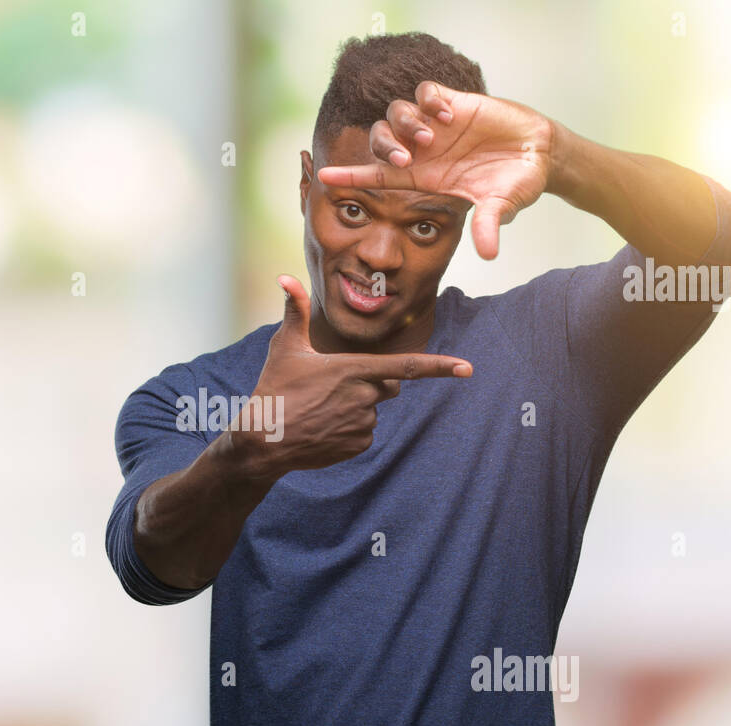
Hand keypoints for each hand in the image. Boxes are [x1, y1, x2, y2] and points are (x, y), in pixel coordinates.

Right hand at [227, 274, 471, 479]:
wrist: (263, 441)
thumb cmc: (274, 389)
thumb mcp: (285, 347)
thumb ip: (294, 311)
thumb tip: (284, 276)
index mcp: (355, 369)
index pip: (407, 367)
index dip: (440, 366)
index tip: (467, 368)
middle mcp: (365, 397)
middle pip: (387, 385)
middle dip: (371, 382)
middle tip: (332, 387)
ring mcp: (364, 424)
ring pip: (373, 410)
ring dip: (355, 407)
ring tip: (320, 409)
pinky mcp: (359, 445)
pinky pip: (365, 433)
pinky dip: (349, 429)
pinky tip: (323, 427)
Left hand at [316, 81, 552, 259]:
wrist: (540, 154)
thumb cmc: (516, 183)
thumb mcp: (502, 205)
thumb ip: (490, 224)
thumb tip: (489, 254)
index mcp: (424, 177)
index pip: (377, 175)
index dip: (350, 175)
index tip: (323, 177)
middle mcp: (424, 150)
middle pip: (380, 140)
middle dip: (384, 145)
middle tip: (407, 156)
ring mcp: (436, 125)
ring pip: (397, 113)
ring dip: (406, 123)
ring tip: (432, 135)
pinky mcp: (454, 102)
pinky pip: (425, 92)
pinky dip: (428, 100)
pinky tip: (448, 114)